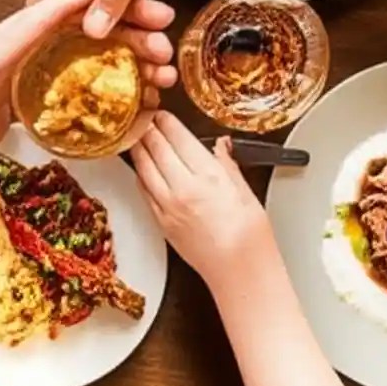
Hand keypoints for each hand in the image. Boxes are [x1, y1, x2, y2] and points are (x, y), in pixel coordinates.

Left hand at [0, 0, 178, 162]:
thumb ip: (34, 24)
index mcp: (33, 25)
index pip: (90, 8)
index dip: (126, 9)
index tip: (155, 13)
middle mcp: (43, 46)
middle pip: (103, 37)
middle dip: (140, 41)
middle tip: (166, 51)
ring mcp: (45, 76)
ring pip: (103, 67)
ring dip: (135, 70)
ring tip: (162, 79)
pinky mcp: (43, 105)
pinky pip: (89, 98)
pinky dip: (117, 99)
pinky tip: (138, 104)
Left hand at [130, 112, 274, 287]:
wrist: (239, 272)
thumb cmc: (250, 237)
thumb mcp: (246, 191)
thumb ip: (228, 164)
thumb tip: (221, 146)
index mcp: (209, 176)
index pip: (179, 137)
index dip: (166, 121)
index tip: (161, 113)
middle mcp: (184, 188)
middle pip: (157, 148)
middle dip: (148, 129)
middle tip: (143, 118)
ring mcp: (168, 206)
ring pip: (144, 168)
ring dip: (138, 149)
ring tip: (136, 137)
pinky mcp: (161, 222)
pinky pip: (143, 191)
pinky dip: (140, 175)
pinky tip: (141, 169)